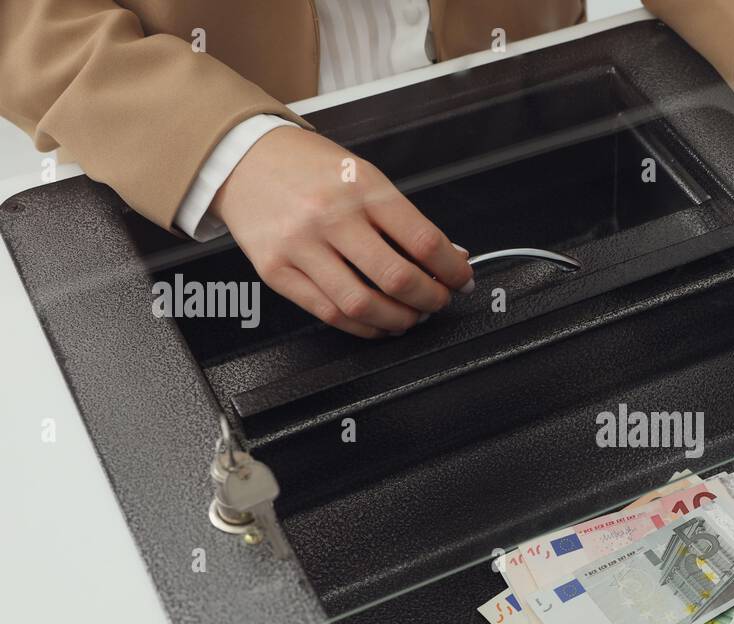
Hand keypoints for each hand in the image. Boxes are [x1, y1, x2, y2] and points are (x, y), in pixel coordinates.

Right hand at [211, 126, 473, 337]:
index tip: (462, 279)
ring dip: (398, 320)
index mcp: (362, 187)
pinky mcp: (277, 271)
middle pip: (397, 278)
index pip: (424, 241)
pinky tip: (378, 323)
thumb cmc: (307, 166)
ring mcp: (301, 246)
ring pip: (363, 305)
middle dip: (431, 299)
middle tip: (438, 300)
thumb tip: (449, 257)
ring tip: (410, 315)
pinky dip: (363, 327)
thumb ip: (403, 218)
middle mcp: (331, 216)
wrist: (241, 157)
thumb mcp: (363, 175)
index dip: (453, 270)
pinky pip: (329, 313)